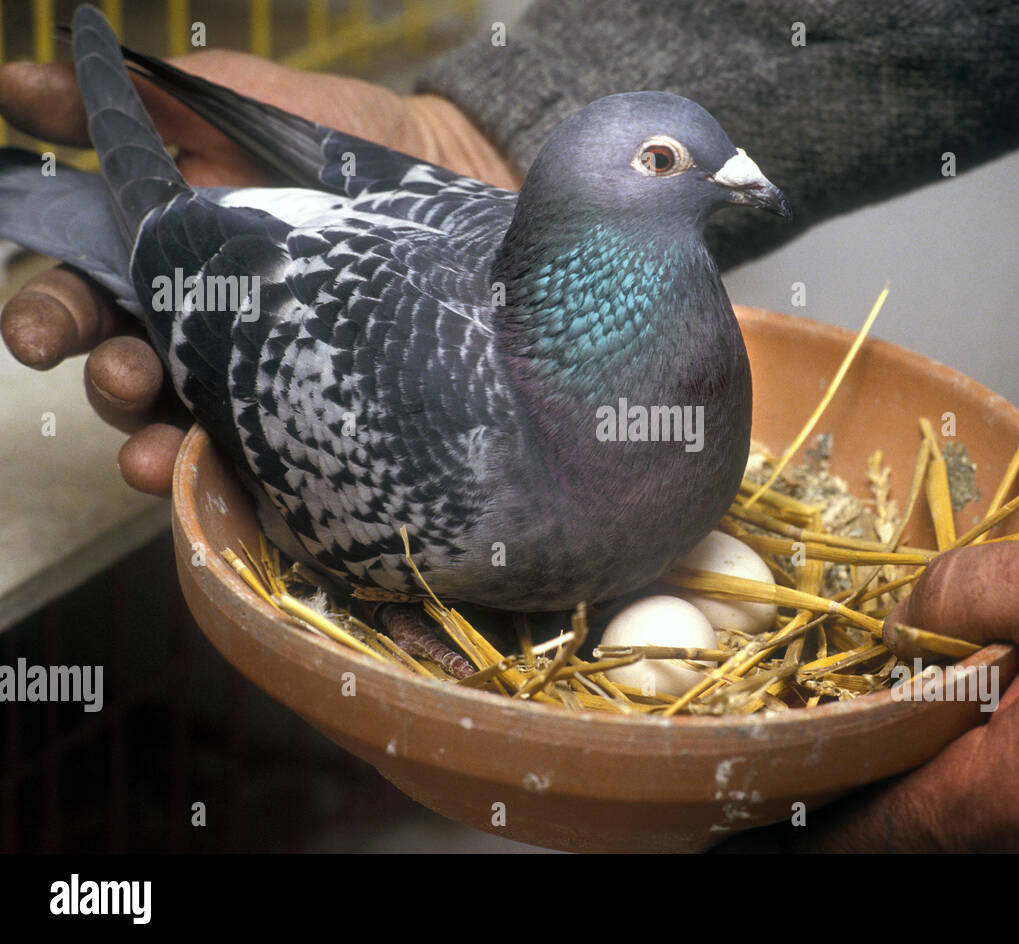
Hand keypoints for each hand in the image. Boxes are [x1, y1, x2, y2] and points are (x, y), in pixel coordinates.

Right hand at [0, 51, 520, 495]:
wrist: (467, 182)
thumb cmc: (357, 147)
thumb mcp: (253, 104)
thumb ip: (156, 97)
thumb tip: (28, 79)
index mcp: (173, 257)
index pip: (88, 297)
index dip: (50, 317)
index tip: (32, 337)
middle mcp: (208, 327)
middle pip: (122, 369)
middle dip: (102, 379)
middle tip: (111, 372)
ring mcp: (265, 378)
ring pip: (182, 424)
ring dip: (151, 438)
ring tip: (152, 443)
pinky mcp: (320, 420)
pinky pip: (263, 463)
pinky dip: (227, 478)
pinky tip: (215, 477)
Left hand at [720, 534, 1018, 851]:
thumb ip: (970, 589)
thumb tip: (901, 612)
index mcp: (1015, 791)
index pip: (875, 835)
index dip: (809, 834)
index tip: (756, 831)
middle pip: (925, 842)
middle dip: (872, 806)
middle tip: (833, 760)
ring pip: (989, 837)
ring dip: (946, 795)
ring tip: (933, 731)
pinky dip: (1014, 793)